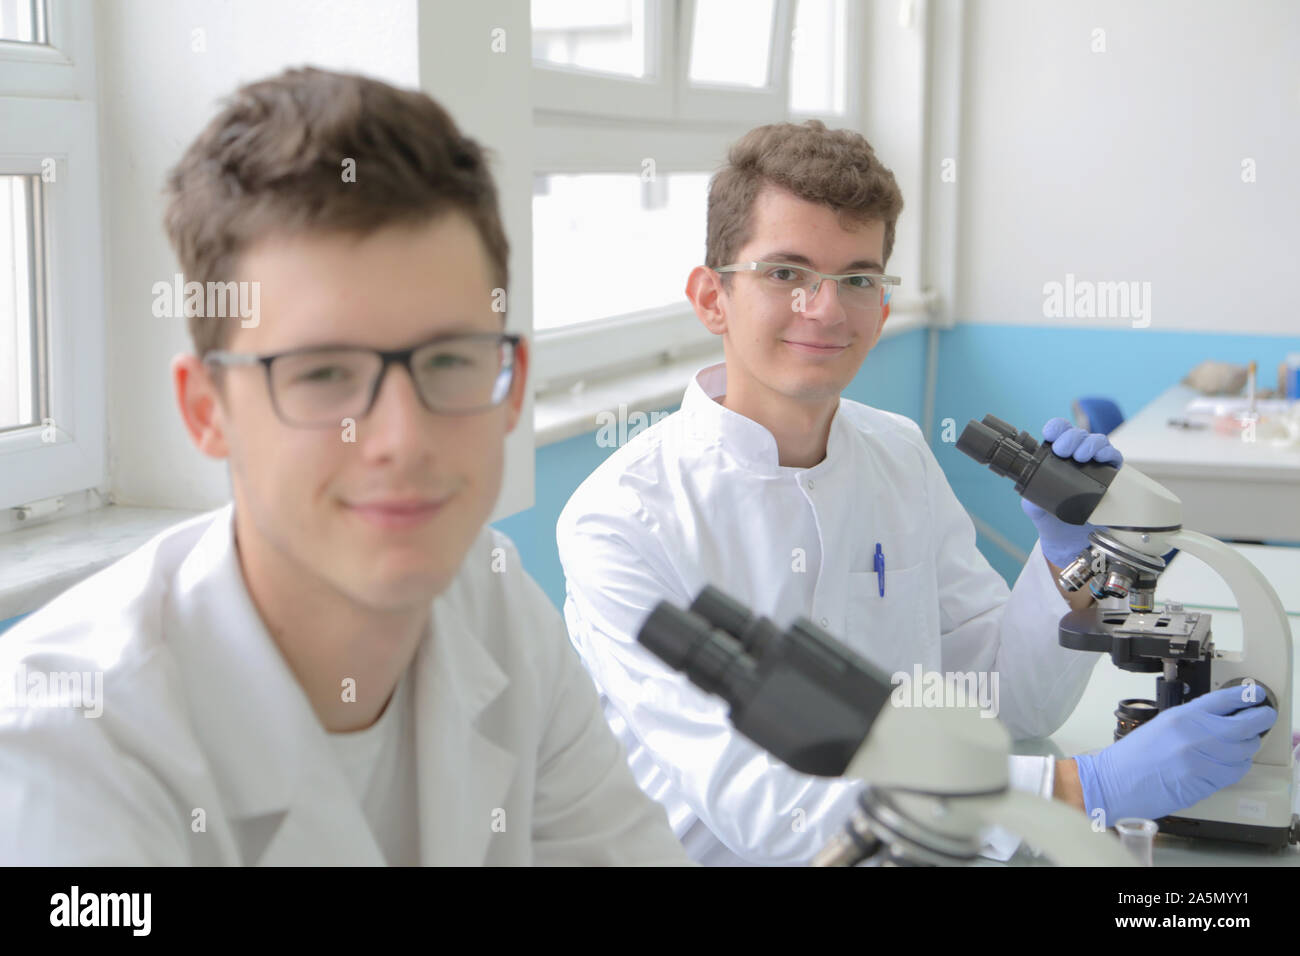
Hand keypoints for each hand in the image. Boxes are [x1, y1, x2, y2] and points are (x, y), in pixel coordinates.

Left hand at [1021, 417, 1122, 566]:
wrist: (1066, 540)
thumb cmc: (1051, 517)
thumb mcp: (1034, 505)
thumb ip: (1030, 494)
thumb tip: (1031, 488)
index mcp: (1057, 456)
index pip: (1059, 432)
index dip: (1056, 428)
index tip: (1049, 434)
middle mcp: (1077, 456)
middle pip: (1078, 434)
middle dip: (1071, 437)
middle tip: (1063, 450)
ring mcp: (1095, 464)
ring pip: (1097, 441)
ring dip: (1090, 444)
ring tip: (1082, 456)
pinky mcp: (1112, 476)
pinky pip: (1115, 458)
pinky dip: (1109, 454)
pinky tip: (1102, 458)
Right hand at [1073, 685, 1276, 822]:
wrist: (1116, 781)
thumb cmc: (1133, 756)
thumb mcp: (1162, 725)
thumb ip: (1193, 719)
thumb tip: (1224, 717)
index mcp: (1181, 716)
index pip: (1224, 700)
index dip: (1245, 696)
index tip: (1256, 697)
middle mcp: (1194, 735)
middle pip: (1243, 725)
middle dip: (1259, 721)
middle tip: (1263, 718)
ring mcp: (1201, 759)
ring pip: (1244, 751)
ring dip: (1247, 748)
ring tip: (1240, 746)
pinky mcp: (1204, 781)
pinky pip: (1235, 772)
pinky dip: (1238, 767)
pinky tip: (1229, 764)